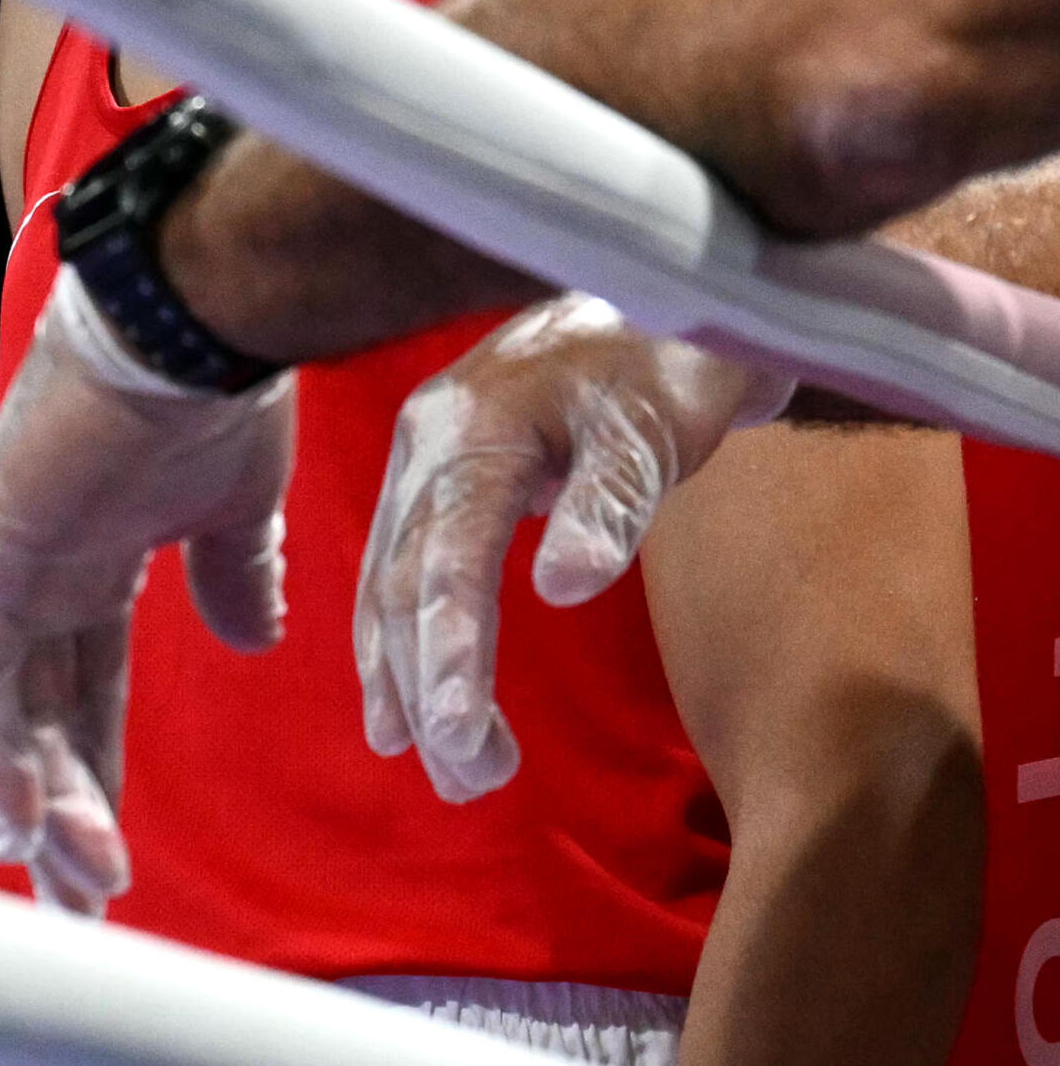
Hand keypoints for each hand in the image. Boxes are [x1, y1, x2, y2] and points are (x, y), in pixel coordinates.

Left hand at [0, 268, 296, 911]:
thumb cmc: (221, 389)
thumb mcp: (236, 506)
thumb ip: (232, 575)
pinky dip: (7, 760)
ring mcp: (6, 563)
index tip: (115, 854)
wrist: (199, 321)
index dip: (93, 772)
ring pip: (11, 719)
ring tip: (84, 892)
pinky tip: (34, 832)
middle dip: (63, 816)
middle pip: (37, 721)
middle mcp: (35, 569)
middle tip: (86, 906)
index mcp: (88, 558)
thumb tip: (253, 638)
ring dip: (48, 810)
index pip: (81, 691)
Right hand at [355, 295, 790, 804]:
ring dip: (410, 682)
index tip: (456, 735)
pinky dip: (402, 644)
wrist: (668, 285)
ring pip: (392, 587)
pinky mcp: (439, 476)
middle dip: (428, 689)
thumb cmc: (673, 355)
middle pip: (407, 586)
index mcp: (473, 429)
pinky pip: (402, 572)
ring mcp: (424, 460)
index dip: (448, 653)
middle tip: (470, 780)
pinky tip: (413, 708)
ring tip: (453, 771)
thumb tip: (564, 591)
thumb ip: (611, 502)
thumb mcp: (660, 425)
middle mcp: (428, 444)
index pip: (447, 560)